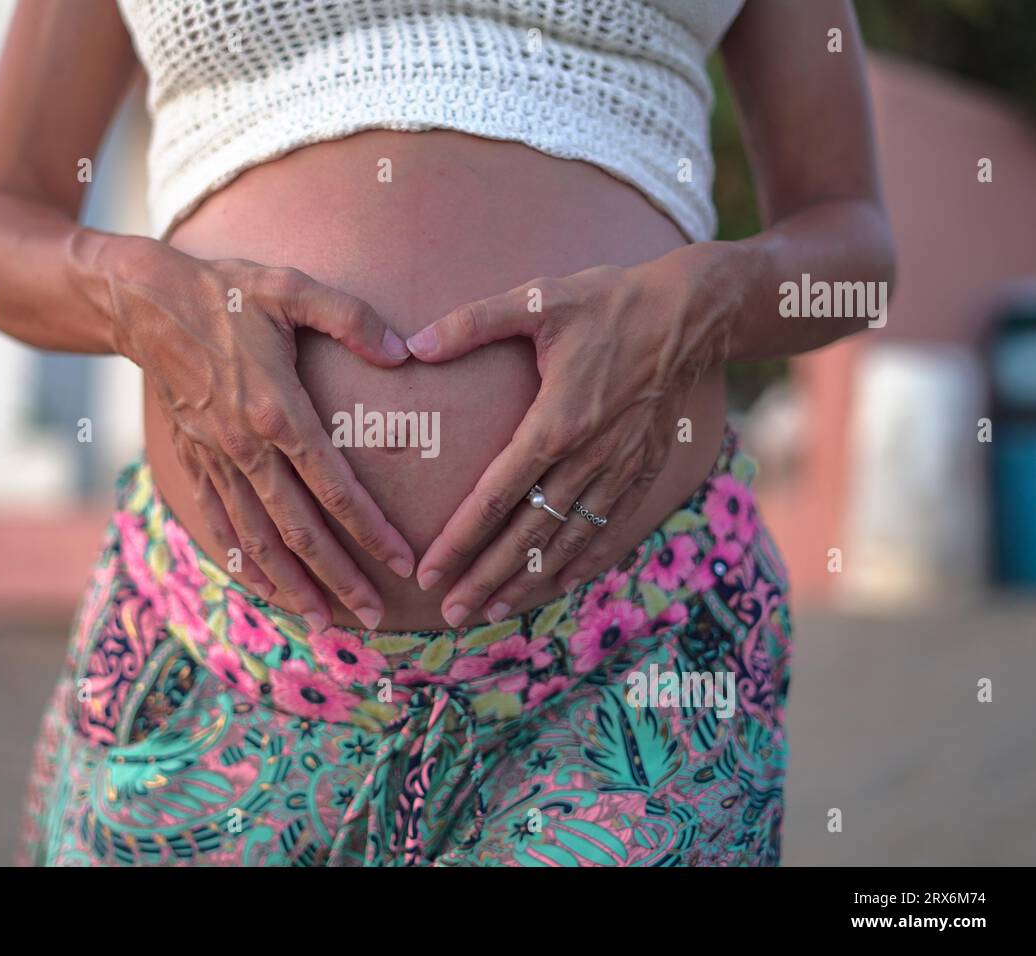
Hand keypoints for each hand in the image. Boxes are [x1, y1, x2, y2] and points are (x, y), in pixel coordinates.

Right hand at [107, 239, 415, 630]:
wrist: (145, 302)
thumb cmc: (226, 292)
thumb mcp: (292, 288)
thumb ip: (351, 318)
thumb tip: (402, 351)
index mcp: (277, 410)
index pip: (335, 488)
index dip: (372, 531)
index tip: (403, 562)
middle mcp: (245, 448)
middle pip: (300, 530)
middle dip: (340, 578)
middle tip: (375, 618)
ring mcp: (215, 461)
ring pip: (258, 540)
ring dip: (293, 586)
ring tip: (323, 624)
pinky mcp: (194, 463)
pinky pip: (220, 525)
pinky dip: (243, 563)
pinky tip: (264, 589)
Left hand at [405, 249, 730, 626]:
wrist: (693, 313)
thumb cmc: (609, 300)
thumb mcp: (537, 298)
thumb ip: (471, 322)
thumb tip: (411, 344)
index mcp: (556, 422)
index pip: (495, 497)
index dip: (458, 540)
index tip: (428, 573)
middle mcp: (589, 457)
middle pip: (527, 534)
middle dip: (485, 578)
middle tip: (449, 615)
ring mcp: (620, 469)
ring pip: (567, 541)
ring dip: (528, 581)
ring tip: (491, 612)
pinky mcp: (644, 471)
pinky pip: (608, 529)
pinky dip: (581, 562)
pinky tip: (558, 585)